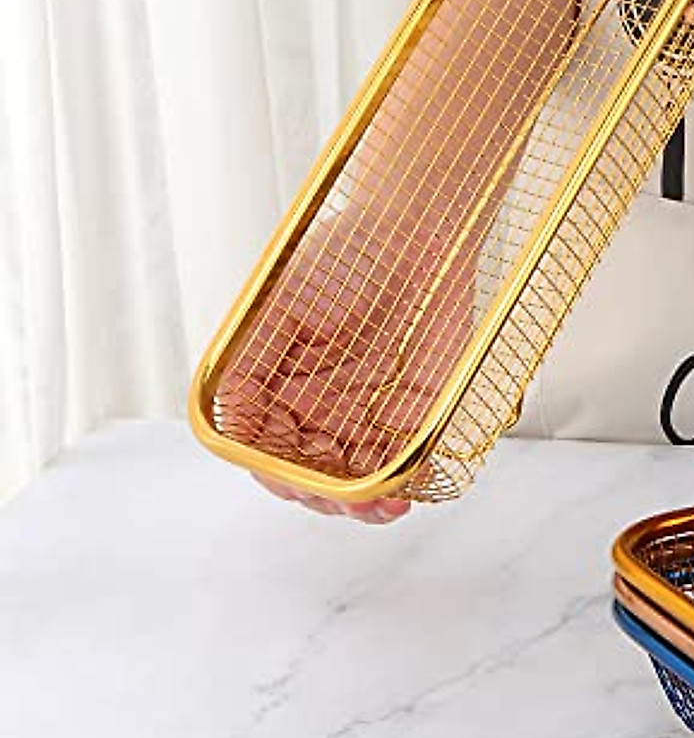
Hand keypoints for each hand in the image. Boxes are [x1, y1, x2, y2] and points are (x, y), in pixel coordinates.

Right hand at [214, 210, 477, 523]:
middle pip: (316, 478)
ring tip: (382, 507)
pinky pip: (409, 459)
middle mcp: (319, 409)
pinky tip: (411, 487)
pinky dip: (408, 480)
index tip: (300, 484)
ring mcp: (367, 413)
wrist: (415, 229)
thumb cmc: (342, 256)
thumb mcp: (277, 307)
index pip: (268, 454)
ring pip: (361, 480)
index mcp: (276, 390)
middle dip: (330, 499)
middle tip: (349, 503)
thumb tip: (232, 427)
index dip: (282, 476)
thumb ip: (248, 369)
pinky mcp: (418, 409)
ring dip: (368, 502)